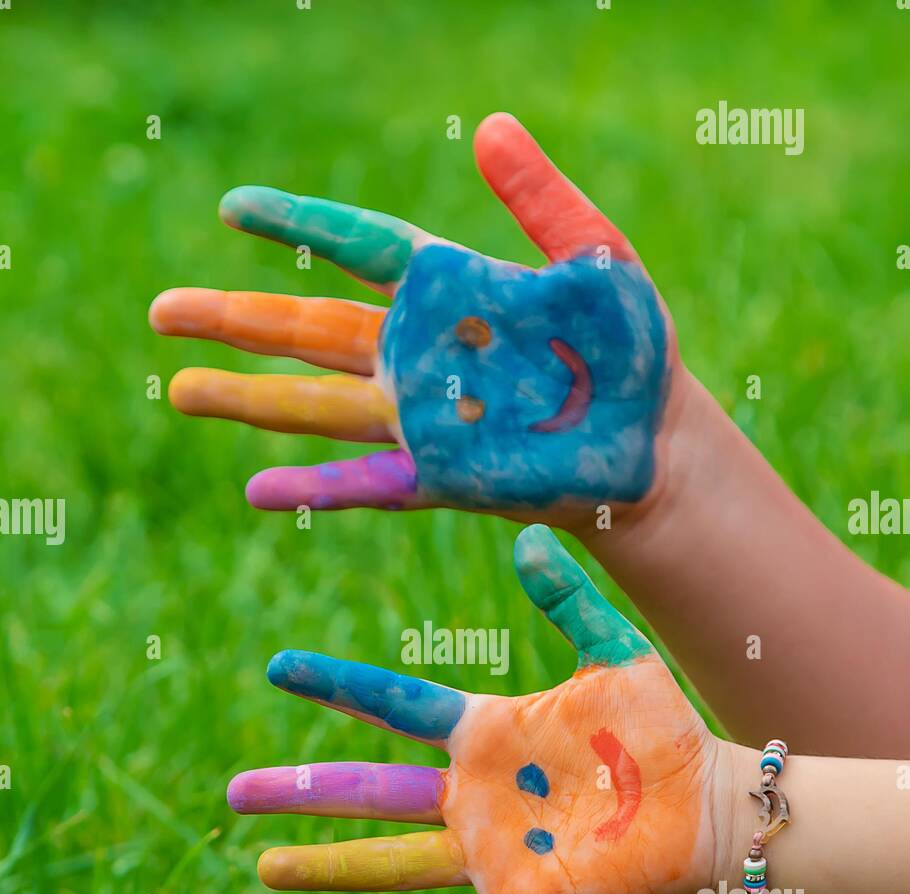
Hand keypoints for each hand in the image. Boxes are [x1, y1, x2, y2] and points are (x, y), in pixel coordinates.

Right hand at [150, 114, 682, 526]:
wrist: (656, 444)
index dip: (298, 223)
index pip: (360, 246)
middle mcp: (421, 352)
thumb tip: (490, 128)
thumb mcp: (596, 259)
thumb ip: (541, 201)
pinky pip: (366, 482)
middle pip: (311, 328)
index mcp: (452, 289)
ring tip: (181, 390)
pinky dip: (314, 487)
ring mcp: (424, 418)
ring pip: (318, 404)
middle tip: (163, 311)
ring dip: (248, 399)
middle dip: (236, 318)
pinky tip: (257, 489)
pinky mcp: (441, 475)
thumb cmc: (632, 349)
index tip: (233, 207)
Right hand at [227, 527, 717, 893]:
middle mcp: (474, 796)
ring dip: (330, 869)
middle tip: (235, 792)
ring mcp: (493, 854)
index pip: (394, 706)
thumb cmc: (662, 732)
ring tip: (264, 869)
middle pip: (370, 788)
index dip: (336, 686)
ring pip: (393, 863)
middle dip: (303, 789)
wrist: (708, 805)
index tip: (278, 668)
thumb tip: (526, 537)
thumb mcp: (613, 655)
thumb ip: (569, 601)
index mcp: (487, 734)